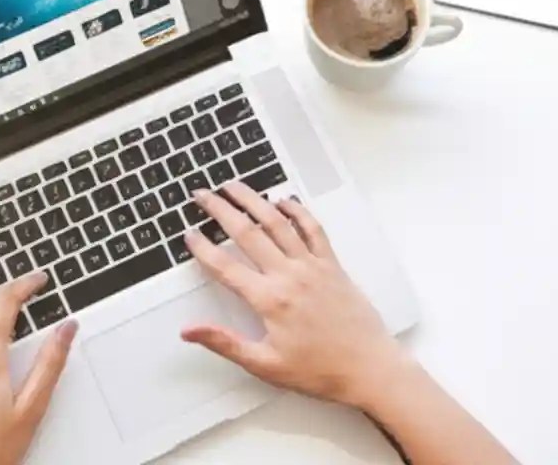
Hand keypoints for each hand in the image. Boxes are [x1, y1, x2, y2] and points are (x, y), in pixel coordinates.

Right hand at [181, 183, 408, 408]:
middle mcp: (289, 275)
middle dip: (220, 210)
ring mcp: (313, 266)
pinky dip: (297, 211)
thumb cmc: (319, 370)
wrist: (369, 367)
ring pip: (278, 222)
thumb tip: (189, 331)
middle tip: (202, 195)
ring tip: (233, 185)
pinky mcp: (332, 264)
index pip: (225, 267)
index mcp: (269, 300)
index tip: (188, 234)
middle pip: (247, 233)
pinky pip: (313, 229)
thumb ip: (225, 343)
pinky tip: (284, 201)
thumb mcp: (265, 365)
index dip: (203, 248)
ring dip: (253, 200)